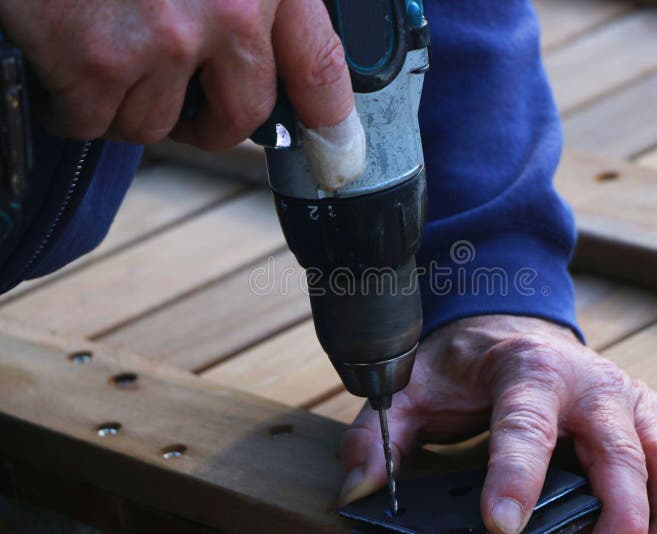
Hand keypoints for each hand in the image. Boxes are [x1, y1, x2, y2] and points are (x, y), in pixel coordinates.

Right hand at [0, 0, 352, 148]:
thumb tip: (256, 56)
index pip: (319, 63)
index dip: (332, 122)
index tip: (338, 156)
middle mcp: (230, 5)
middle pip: (243, 115)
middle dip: (212, 123)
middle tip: (184, 106)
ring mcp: (166, 36)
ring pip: (159, 124)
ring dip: (130, 102)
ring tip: (105, 50)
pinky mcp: (99, 60)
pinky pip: (95, 123)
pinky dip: (74, 105)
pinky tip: (63, 59)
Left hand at [339, 315, 656, 533]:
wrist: (510, 322)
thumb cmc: (465, 361)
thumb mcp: (414, 386)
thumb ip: (380, 432)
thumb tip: (357, 488)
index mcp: (526, 371)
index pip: (525, 428)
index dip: (515, 479)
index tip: (502, 527)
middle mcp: (589, 384)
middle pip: (621, 451)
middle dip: (618, 514)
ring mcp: (626, 396)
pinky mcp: (649, 409)